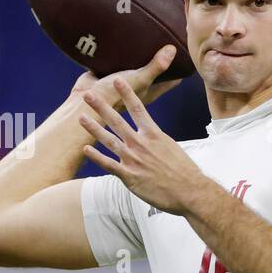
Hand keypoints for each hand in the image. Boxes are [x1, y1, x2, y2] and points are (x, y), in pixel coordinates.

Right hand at [70, 45, 183, 111]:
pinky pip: (118, 60)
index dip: (181, 67)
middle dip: (161, 56)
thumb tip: (172, 50)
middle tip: (168, 35)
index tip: (187, 51)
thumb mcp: (139, 80)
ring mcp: (124, 80)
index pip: (172, 79)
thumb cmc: (115, 95)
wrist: (85, 101)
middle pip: (156, 69)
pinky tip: (123, 35)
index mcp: (151, 89)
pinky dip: (121, 51)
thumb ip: (155, 67)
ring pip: (137, 64)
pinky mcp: (109, 73)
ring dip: (140, 52)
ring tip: (147, 31)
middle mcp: (139, 85)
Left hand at [79, 76, 207, 216]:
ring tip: (81, 118)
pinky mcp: (129, 177)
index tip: (117, 80)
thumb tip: (152, 136)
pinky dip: (96, 157)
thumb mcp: (172, 148)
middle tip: (88, 95)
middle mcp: (141, 144)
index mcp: (154, 135)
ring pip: (109, 140)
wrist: (190, 192)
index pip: (138, 109)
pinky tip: (85, 149)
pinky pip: (109, 165)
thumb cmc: (185, 172)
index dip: (126, 93)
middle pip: (117, 121)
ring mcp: (133, 160)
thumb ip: (157, 141)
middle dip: (101, 107)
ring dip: (94, 128)